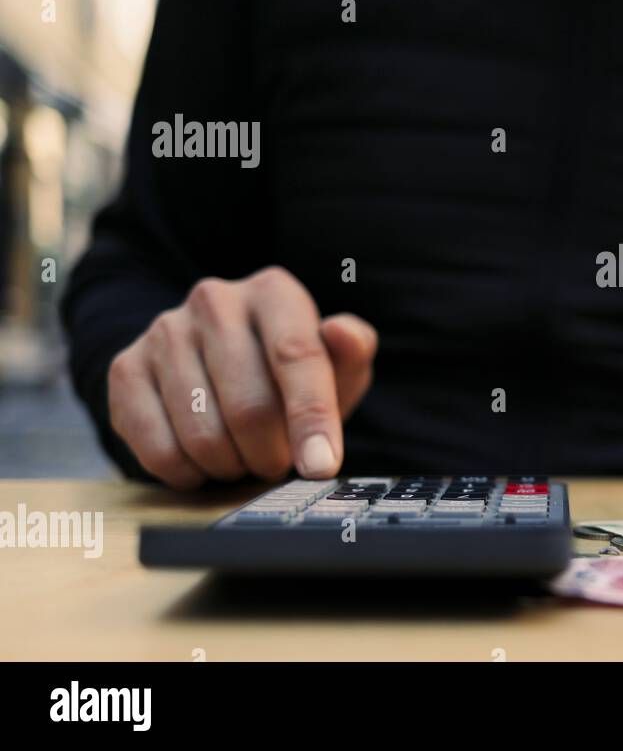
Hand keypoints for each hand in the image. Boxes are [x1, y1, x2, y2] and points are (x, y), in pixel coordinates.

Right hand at [108, 266, 376, 488]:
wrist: (216, 365)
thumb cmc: (289, 371)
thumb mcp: (335, 363)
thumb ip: (352, 352)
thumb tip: (343, 333)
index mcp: (273, 292)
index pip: (296, 356)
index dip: (311, 418)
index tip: (322, 465)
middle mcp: (214, 301)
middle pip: (249, 405)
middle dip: (272, 453)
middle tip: (279, 462)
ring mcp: (164, 332)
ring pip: (203, 434)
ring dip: (233, 465)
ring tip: (245, 456)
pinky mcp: (125, 369)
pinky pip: (158, 449)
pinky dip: (190, 473)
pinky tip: (205, 462)